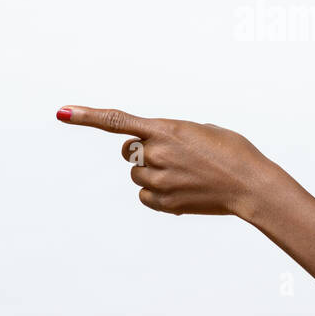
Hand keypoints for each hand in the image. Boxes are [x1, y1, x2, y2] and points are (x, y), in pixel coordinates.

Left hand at [55, 105, 272, 218]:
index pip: (116, 121)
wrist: (252, 185)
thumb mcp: (202, 131)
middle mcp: (156, 153)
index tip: (62, 112)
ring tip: (186, 175)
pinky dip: (159, 194)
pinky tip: (184, 191)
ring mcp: (159, 180)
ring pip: (137, 176)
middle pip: (127, 153)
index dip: (86, 116)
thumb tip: (159, 148)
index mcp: (165, 129)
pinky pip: (145, 197)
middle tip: (170, 155)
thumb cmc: (234, 152)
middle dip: (140, 153)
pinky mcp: (165, 203)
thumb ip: (174, 134)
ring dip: (154, 174)